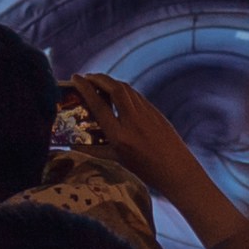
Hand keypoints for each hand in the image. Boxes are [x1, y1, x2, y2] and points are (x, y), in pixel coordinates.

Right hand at [61, 65, 244, 245]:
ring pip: (126, 89)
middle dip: (98, 78)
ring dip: (111, 82)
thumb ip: (94, 151)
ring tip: (100, 82)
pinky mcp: (157, 112)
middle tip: (87, 76)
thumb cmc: (146, 170)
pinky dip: (124, 90)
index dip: (84, 88)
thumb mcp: (118, 160)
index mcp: (119, 135)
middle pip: (114, 88)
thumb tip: (71, 147)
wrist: (178, 171)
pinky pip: (137, 96)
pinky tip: (119, 94)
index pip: (98, 105)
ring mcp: (147, 114)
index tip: (75, 78)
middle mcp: (132, 121)